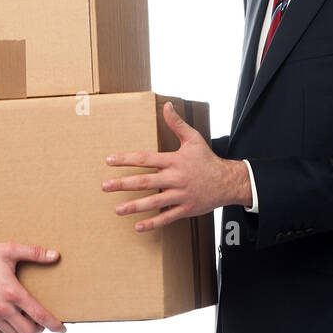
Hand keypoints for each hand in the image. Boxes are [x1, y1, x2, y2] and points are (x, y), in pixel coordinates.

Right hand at [0, 241, 66, 332]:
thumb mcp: (9, 250)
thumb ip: (34, 253)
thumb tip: (55, 255)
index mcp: (13, 292)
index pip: (40, 315)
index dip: (54, 325)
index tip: (62, 329)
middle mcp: (3, 308)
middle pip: (29, 331)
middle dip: (39, 329)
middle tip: (40, 322)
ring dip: (24, 331)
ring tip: (26, 322)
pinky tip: (11, 326)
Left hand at [102, 100, 250, 229]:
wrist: (227, 181)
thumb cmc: (207, 160)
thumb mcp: (193, 139)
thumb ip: (177, 124)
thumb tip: (167, 105)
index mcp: (174, 161)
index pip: (146, 159)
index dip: (126, 159)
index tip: (109, 161)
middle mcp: (175, 178)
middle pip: (145, 181)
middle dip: (123, 184)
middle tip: (104, 187)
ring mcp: (180, 195)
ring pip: (154, 202)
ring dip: (134, 206)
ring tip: (117, 210)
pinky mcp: (186, 209)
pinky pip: (167, 217)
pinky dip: (153, 223)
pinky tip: (138, 227)